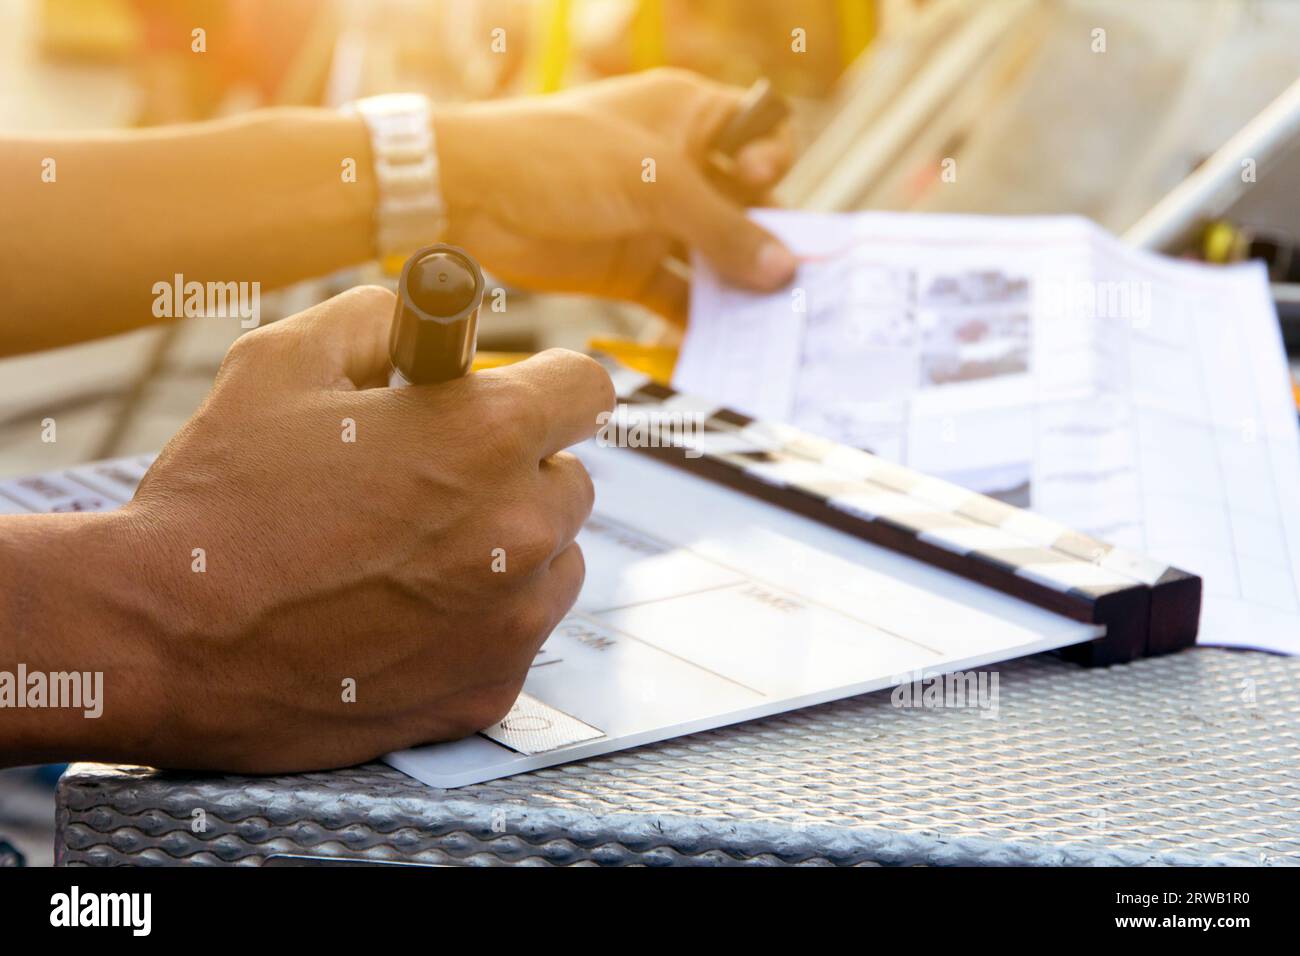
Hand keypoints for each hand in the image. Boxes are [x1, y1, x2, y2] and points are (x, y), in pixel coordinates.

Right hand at [115, 286, 612, 771]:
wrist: (162, 640)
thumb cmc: (220, 495)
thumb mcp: (282, 362)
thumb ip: (376, 321)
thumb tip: (425, 324)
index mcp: (485, 435)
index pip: (586, 388)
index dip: (548, 384)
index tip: (519, 398)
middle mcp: (521, 529)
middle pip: (569, 479)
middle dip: (517, 470)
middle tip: (436, 482)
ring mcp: (512, 619)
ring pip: (555, 560)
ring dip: (510, 547)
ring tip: (414, 554)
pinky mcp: (491, 688)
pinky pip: (516, 632)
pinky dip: (481, 621)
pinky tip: (401, 617)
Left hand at [436, 68, 797, 324]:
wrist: (471, 194)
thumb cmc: (560, 157)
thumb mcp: (654, 184)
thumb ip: (722, 228)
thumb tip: (782, 269)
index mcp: (688, 117)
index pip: (758, 131)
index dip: (773, 156)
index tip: (761, 179)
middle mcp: (679, 168)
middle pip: (747, 206)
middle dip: (770, 241)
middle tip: (792, 280)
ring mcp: (655, 221)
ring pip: (716, 259)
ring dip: (740, 288)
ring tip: (767, 322)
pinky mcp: (630, 267)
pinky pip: (679, 297)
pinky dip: (699, 320)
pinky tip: (722, 343)